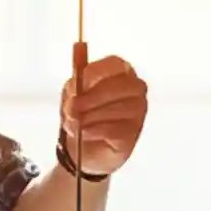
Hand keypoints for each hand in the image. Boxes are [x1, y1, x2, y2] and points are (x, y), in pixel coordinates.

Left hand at [60, 55, 148, 176]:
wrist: (85, 146)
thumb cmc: (83, 112)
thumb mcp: (72, 95)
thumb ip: (74, 89)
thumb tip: (75, 93)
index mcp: (121, 71)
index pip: (115, 64)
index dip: (97, 72)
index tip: (79, 81)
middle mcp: (135, 89)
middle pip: (120, 86)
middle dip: (93, 97)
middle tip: (72, 107)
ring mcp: (138, 112)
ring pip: (117, 109)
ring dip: (89, 117)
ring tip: (74, 124)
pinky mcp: (132, 135)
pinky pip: (114, 130)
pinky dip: (94, 131)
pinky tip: (84, 133)